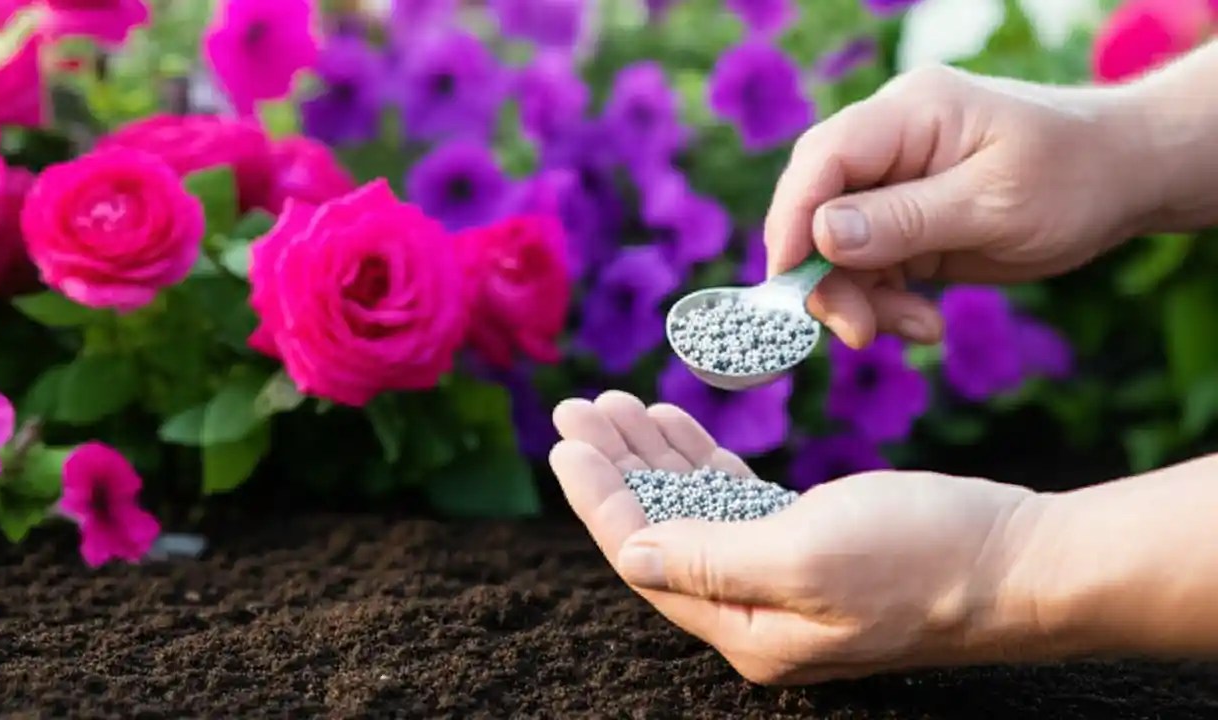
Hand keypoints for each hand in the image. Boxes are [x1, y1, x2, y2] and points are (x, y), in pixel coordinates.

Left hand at [550, 391, 1050, 684]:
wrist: (1026, 560)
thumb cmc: (926, 555)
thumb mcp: (806, 554)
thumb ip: (708, 558)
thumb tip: (630, 551)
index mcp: (746, 627)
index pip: (644, 555)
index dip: (600, 496)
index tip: (566, 439)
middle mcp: (757, 612)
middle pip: (661, 530)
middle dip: (619, 466)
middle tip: (581, 406)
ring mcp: (786, 579)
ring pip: (696, 510)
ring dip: (658, 456)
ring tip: (619, 406)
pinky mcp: (815, 545)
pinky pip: (737, 502)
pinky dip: (706, 462)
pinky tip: (679, 428)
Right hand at [766, 64, 1155, 348]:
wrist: (1126, 179)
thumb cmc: (1076, 176)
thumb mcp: (994, 203)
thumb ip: (905, 219)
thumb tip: (819, 236)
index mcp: (909, 115)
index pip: (824, 159)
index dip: (792, 218)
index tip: (789, 281)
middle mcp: (891, 145)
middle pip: (818, 208)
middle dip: (828, 275)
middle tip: (859, 331)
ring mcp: (896, 184)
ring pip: (838, 250)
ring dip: (863, 300)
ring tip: (915, 329)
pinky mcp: (906, 223)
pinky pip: (870, 268)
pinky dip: (886, 304)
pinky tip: (924, 323)